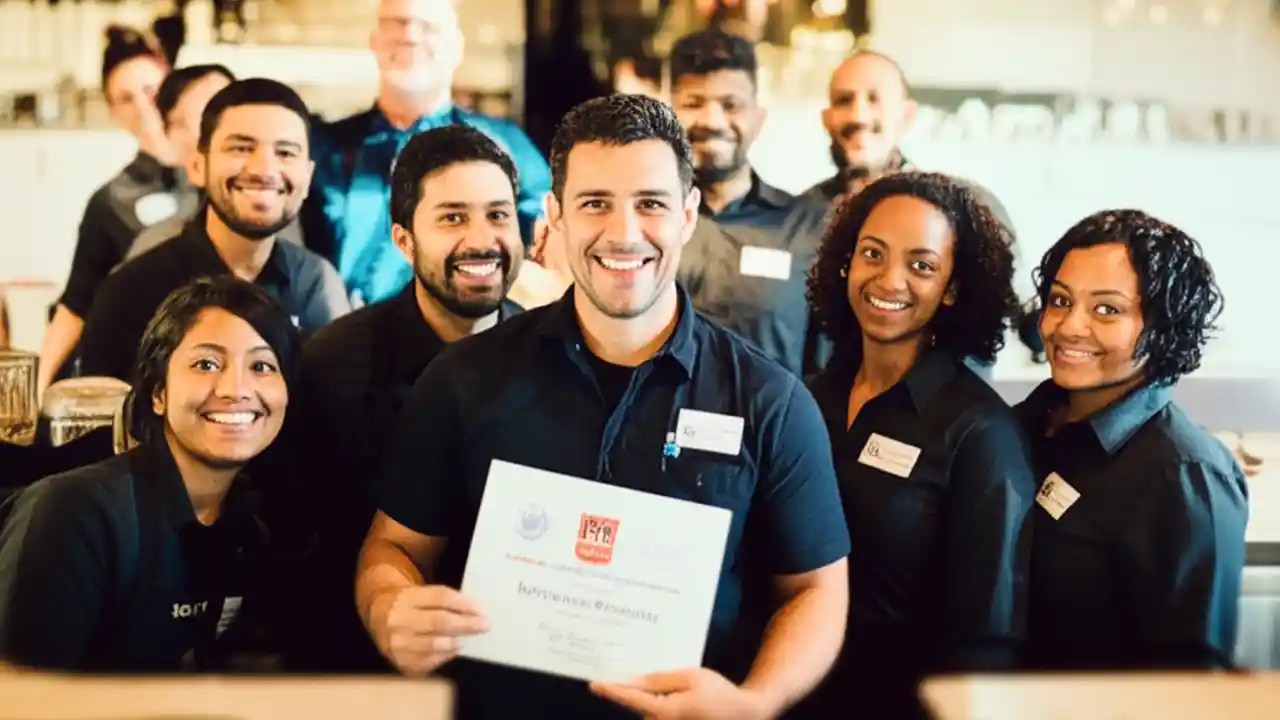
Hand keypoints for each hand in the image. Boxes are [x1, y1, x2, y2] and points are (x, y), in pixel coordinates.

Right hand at [370, 585, 488, 676]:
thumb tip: (474, 611)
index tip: (480, 608)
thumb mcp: (421, 593)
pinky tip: (452, 649)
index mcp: (406, 598)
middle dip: (466, 624)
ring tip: (468, 639)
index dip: (463, 603)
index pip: (440, 597)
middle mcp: (399, 620)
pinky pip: (430, 661)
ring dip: (456, 642)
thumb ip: (444, 600)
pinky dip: (445, 655)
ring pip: (435, 644)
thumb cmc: (409, 603)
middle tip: (484, 625)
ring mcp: (398, 644)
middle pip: (439, 622)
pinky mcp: (400, 662)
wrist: (378, 616)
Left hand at [590, 668, 771, 719]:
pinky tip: (683, 695)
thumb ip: (659, 679)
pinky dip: (663, 703)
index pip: (631, 699)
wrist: (744, 715)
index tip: (594, 684)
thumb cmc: (719, 694)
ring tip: (677, 686)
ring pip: (650, 709)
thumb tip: (633, 681)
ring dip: (654, 697)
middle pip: (639, 705)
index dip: (611, 690)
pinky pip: (660, 714)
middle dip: (639, 690)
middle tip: (645, 671)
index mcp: (666, 711)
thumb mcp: (690, 677)